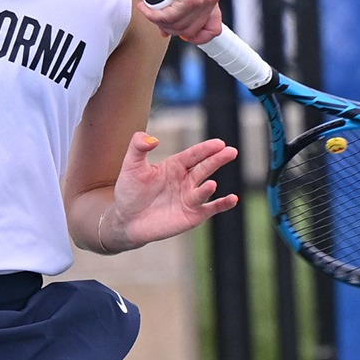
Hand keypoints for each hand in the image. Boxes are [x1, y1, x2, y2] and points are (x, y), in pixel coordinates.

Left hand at [97, 133, 239, 252]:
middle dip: (217, 159)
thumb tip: (152, 139)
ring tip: (211, 184)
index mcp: (175, 166)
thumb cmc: (129, 191)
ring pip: (205, 189)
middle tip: (231, 151)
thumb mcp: (131, 165)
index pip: (194, 154)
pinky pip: (211, 208)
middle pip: (205, 167)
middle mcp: (186, 180)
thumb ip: (138, 147)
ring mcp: (190, 198)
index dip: (206, 149)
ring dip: (209, 187)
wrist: (126, 220)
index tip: (219, 143)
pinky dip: (223, 204)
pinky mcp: (193, 215)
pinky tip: (232, 199)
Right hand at [138, 0, 222, 43]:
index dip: (198, 37)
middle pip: (190, 32)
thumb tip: (165, 32)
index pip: (214, 29)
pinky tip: (144, 7)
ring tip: (148, 9)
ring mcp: (202, 0)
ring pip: (178, 27)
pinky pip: (169, 18)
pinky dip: (153, 15)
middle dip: (170, 29)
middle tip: (156, 19)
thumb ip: (175, 13)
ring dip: (159, 21)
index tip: (181, 36)